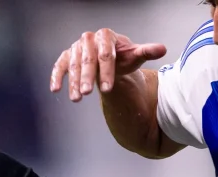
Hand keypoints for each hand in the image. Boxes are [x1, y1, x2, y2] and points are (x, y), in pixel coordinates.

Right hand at [51, 29, 166, 101]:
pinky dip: (56, 76)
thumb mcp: (135, 56)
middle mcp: (89, 39)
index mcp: (106, 36)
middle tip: (86, 94)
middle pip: (87, 60)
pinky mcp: (67, 56)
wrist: (109, 58)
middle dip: (86, 78)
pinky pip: (60, 65)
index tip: (107, 89)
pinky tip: (55, 89)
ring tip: (76, 98)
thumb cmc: (122, 57)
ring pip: (73, 65)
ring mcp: (76, 48)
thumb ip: (146, 52)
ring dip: (73, 82)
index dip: (106, 72)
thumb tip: (162, 49)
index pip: (106, 54)